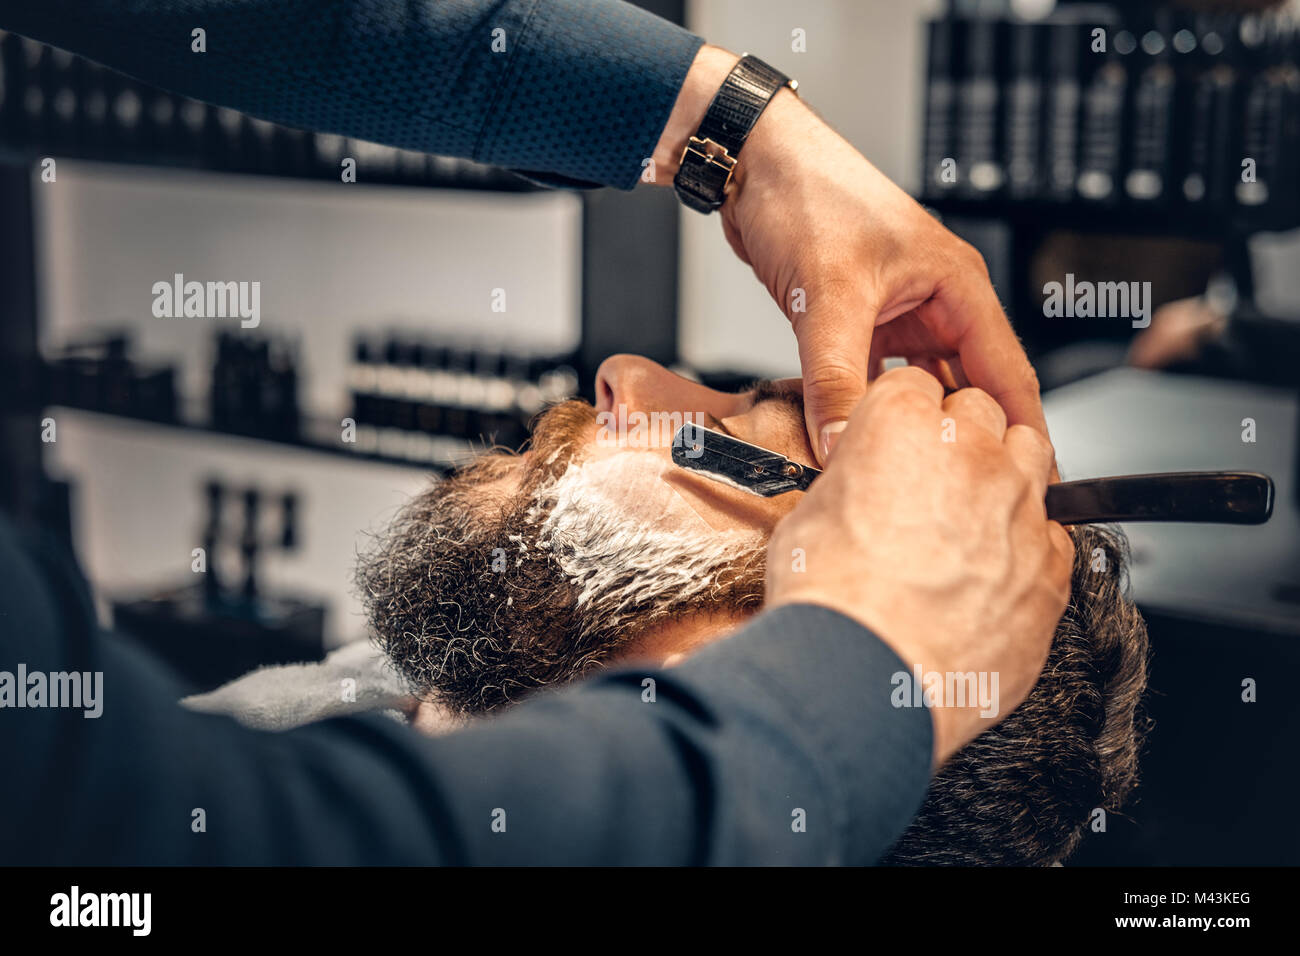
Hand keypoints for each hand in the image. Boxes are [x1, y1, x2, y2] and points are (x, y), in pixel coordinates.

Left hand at [652, 46, 1046, 464]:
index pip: (1008, 373)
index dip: (1022, 432)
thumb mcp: (827, 297)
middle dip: (967, 438)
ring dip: (915, 426)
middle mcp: (937, 301)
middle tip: (966, 496)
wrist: (753, 164)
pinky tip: (862, 441)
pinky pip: (877, 378)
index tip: (1028, 483)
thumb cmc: (808, 195)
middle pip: (968, 386)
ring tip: (918, 479)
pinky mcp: (860, 320)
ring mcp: (898, 312)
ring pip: (919, 386)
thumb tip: (842, 444)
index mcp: (957, 287)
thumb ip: (835, 379)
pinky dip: (871, 408)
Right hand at [763, 367, 1072, 766]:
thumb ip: (849, 481)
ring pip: (1030, 454)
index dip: (900, 416)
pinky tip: (994, 568)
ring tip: (970, 514)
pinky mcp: (1051, 565)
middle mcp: (971, 452)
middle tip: (928, 480)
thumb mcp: (806, 517)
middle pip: (979, 411)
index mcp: (902, 424)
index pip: (913, 386)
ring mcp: (1020, 506)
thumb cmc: (830, 602)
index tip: (893, 441)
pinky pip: (1055, 529)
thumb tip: (858, 485)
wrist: (867, 678)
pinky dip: (1029, 539)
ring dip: (1004, 471)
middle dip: (958, 437)